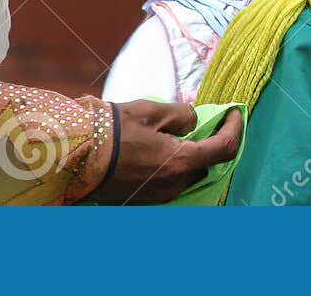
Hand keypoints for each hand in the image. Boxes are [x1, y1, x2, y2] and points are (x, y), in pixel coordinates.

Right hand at [89, 100, 243, 204]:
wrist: (74, 155)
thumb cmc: (113, 130)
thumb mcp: (153, 111)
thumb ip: (183, 114)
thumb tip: (194, 121)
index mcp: (181, 162)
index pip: (224, 148)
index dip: (236, 128)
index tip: (236, 112)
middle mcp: (174, 185)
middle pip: (206, 164)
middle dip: (211, 143)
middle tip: (207, 122)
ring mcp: (158, 196)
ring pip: (187, 174)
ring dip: (190, 156)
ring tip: (179, 134)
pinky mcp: (143, 199)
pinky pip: (169, 182)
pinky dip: (173, 166)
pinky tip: (160, 150)